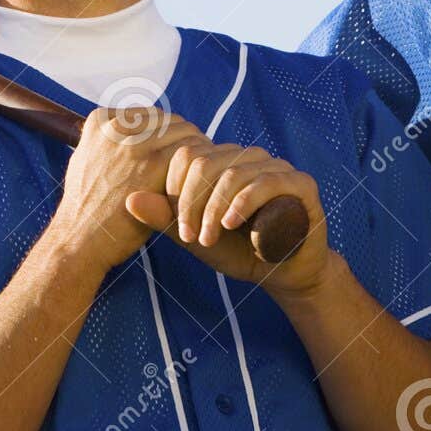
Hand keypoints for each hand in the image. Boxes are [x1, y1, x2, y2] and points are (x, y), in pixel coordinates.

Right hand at [50, 109, 207, 273]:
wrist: (80, 241)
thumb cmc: (87, 210)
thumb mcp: (86, 162)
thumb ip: (109, 142)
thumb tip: (137, 129)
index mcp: (100, 121)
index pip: (152, 116)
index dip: (168, 136)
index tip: (177, 155)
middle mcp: (118, 126)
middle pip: (171, 122)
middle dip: (185, 142)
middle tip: (198, 167)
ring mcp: (135, 143)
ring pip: (186, 133)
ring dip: (198, 153)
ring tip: (203, 177)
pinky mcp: (153, 163)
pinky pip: (192, 151)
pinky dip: (201, 167)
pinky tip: (203, 186)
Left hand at [125, 142, 331, 298]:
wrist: (283, 274)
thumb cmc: (237, 251)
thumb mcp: (196, 236)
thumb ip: (166, 218)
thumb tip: (129, 199)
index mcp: (222, 162)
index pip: (187, 156)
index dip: (176, 190)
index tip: (179, 229)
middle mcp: (248, 158)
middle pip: (206, 162)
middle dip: (192, 202)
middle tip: (192, 238)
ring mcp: (276, 167)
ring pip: (232, 173)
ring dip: (214, 209)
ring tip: (209, 239)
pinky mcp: (300, 183)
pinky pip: (267, 182)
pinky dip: (244, 203)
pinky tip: (231, 225)